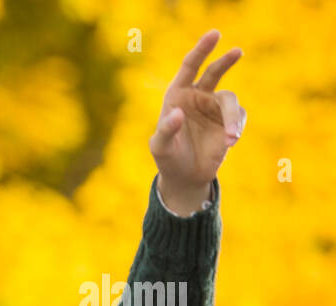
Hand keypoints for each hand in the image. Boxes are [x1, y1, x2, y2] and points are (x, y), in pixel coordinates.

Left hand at [150, 29, 244, 215]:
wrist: (185, 177)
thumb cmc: (168, 158)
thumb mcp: (161, 147)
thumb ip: (166, 130)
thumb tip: (177, 114)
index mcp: (177, 95)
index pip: (189, 67)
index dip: (201, 50)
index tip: (215, 34)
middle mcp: (197, 97)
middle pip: (214, 72)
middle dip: (225, 60)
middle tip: (236, 51)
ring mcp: (215, 108)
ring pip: (230, 100)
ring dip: (231, 118)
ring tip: (229, 138)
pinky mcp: (229, 121)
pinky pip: (239, 117)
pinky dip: (236, 128)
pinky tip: (229, 143)